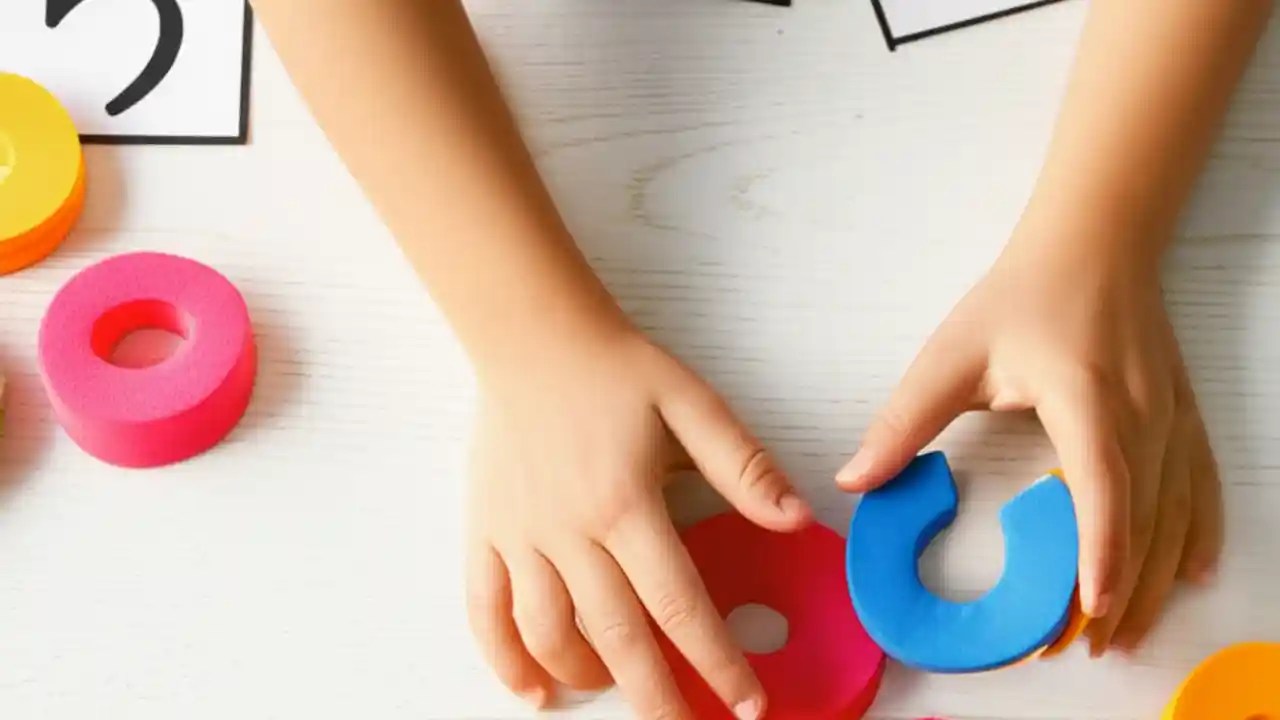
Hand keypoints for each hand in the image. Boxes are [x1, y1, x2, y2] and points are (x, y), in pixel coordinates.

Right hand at [466, 326, 810, 717]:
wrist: (532, 335)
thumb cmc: (614, 367)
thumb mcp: (691, 403)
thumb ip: (742, 467)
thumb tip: (796, 517)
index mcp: (626, 505)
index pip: (678, 605)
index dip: (716, 661)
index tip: (746, 703)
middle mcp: (570, 532)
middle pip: (617, 638)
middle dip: (658, 698)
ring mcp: (521, 536)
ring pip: (549, 633)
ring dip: (589, 677)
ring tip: (619, 693)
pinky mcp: (485, 531)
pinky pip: (486, 610)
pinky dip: (505, 658)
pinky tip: (534, 690)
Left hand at [835, 224, 1221, 654]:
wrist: (1094, 244)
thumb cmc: (1020, 297)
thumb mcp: (951, 356)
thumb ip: (904, 422)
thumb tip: (855, 480)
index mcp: (1084, 397)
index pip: (1103, 485)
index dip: (1102, 550)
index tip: (1092, 606)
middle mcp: (1140, 412)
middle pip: (1144, 517)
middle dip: (1124, 589)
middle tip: (1092, 647)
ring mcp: (1171, 415)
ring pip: (1176, 512)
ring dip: (1157, 576)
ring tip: (1127, 631)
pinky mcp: (1182, 414)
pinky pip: (1200, 484)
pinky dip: (1196, 533)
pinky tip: (1188, 573)